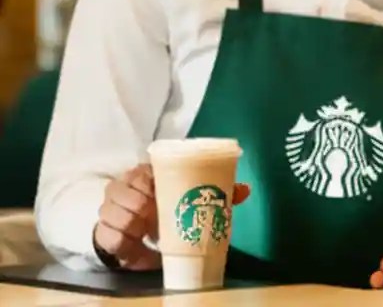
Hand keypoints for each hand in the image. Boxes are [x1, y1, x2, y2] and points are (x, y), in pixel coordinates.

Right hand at [93, 164, 249, 270]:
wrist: (139, 234)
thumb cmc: (167, 209)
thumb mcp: (191, 200)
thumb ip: (217, 193)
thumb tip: (245, 189)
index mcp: (144, 174)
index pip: (140, 171)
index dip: (147, 184)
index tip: (157, 196)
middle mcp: (122, 187)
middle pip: (122, 191)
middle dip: (139, 205)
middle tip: (153, 216)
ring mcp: (109, 209)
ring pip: (112, 213)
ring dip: (131, 224)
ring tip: (145, 230)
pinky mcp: (102, 231)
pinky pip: (108, 236)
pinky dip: (124, 243)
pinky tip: (136, 244)